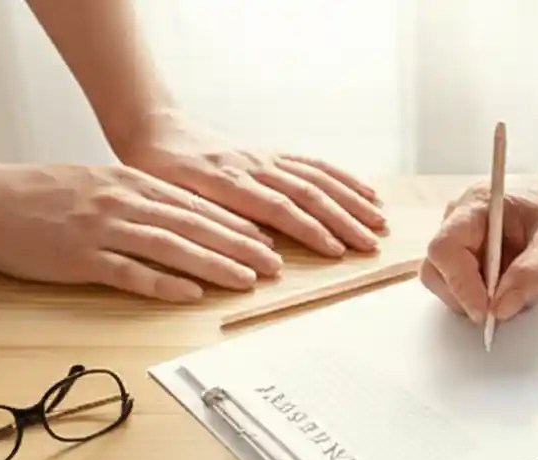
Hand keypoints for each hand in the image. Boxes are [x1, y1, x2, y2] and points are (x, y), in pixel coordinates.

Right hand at [0, 163, 283, 301]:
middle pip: (193, 225)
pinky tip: (191, 293)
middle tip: (274, 265)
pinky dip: (163, 283)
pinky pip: (130, 272)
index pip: (194, 205)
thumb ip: (135, 196)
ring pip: (171, 247)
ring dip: (214, 264)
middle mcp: (123, 201)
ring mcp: (102, 229)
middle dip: (239, 245)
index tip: (265, 240)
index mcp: (129, 182)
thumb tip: (176, 214)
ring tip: (247, 280)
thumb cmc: (40, 194)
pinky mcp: (80, 257)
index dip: (233, 224)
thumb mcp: (96, 183)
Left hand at [119, 116, 385, 256]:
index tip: (336, 251)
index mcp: (228, 181)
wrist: (158, 131)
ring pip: (317, 178)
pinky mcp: (274, 154)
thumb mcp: (171, 198)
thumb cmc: (159, 172)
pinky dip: (343, 178)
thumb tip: (259, 244)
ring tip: (379, 222)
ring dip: (351, 200)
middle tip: (370, 245)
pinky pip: (314, 164)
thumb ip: (212, 219)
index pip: (278, 208)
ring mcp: (268, 158)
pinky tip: (366, 192)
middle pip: (307, 193)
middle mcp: (255, 166)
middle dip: (343, 220)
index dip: (309, 230)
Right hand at [422, 151, 537, 321]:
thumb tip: (501, 309)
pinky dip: (478, 294)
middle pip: (435, 267)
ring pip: (443, 278)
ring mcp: (461, 236)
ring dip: (471, 296)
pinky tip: (504, 288)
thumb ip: (530, 274)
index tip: (484, 311)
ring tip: (508, 292)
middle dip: (463, 295)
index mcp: (477, 204)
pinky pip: (459, 281)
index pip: (445, 247)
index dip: (459, 283)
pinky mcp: (467, 251)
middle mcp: (459, 217)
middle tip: (497, 310)